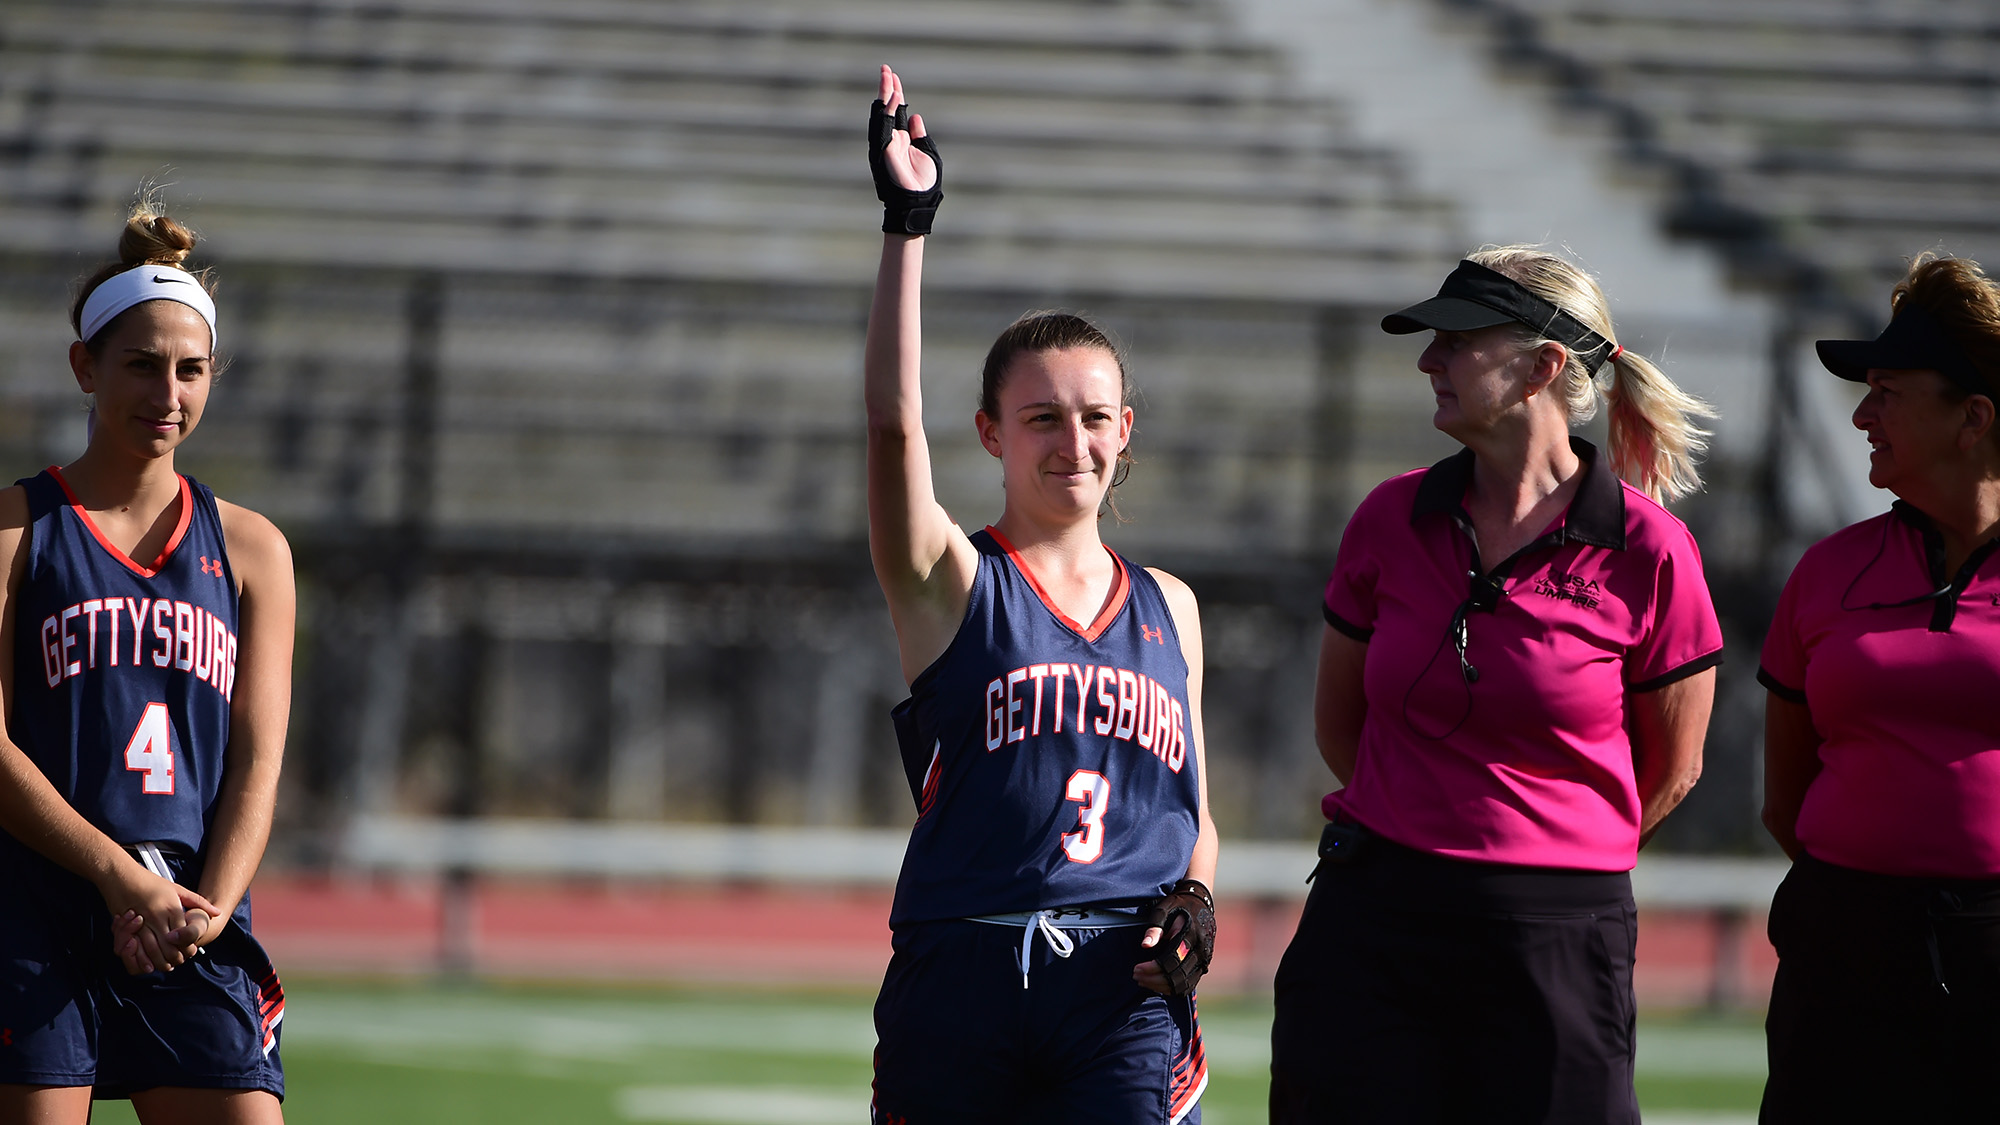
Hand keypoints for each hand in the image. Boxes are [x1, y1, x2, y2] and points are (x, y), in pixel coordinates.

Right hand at [99, 865, 221, 973]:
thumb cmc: (150, 881)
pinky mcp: (127, 926)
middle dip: (176, 957)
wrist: (121, 876)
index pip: (185, 933)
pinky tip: (149, 963)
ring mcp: (141, 922)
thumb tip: (217, 912)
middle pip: (170, 944)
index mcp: (171, 907)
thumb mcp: (177, 889)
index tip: (191, 953)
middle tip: (179, 962)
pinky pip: (136, 947)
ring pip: (153, 948)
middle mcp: (157, 916)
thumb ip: (198, 902)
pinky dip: (142, 958)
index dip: (188, 946)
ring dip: (160, 960)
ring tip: (167, 966)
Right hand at [876, 65, 936, 192]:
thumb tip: (915, 117)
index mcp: (903, 139)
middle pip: (887, 108)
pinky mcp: (884, 150)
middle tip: (886, 69)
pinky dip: (888, 111)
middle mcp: (892, 139)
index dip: (897, 94)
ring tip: (887, 75)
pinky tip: (894, 96)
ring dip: (884, 94)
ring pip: (882, 114)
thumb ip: (920, 136)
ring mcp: (887, 143)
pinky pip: (884, 126)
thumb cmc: (925, 183)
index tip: (895, 77)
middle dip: (887, 88)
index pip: (897, 111)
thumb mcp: (928, 153)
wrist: (919, 202)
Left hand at [1133, 880, 1215, 996]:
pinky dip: (1173, 989)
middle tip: (1136, 976)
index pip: (1171, 959)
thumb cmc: (1179, 905)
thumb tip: (1145, 945)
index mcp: (1192, 934)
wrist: (1201, 902)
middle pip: (1177, 974)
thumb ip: (1155, 928)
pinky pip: (1190, 984)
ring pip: (1183, 983)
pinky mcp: (1205, 965)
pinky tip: (1158, 985)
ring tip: (1144, 982)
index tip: (1137, 968)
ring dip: (1161, 986)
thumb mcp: (1164, 909)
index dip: (1152, 968)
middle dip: (1154, 979)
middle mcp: (1202, 949)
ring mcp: (1205, 959)